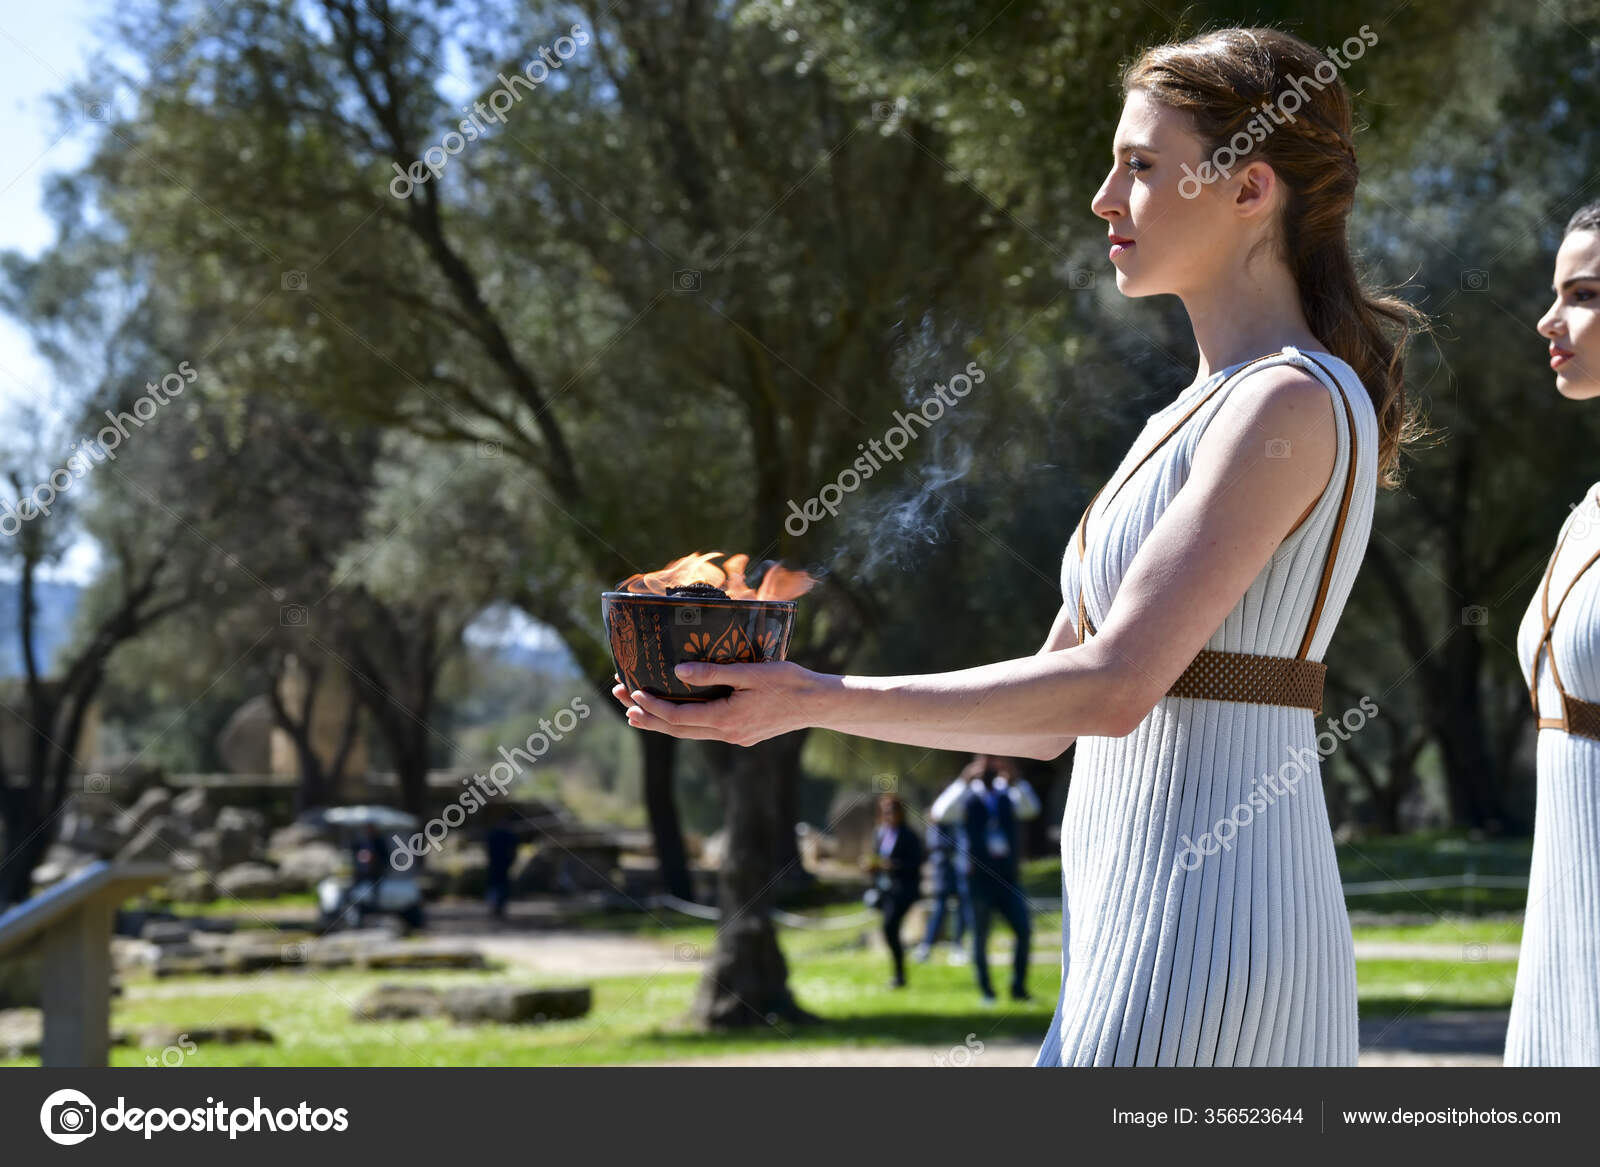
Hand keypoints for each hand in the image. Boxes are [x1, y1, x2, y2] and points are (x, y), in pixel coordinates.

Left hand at [610, 661, 821, 747]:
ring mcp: (734, 737)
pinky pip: (703, 730)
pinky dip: (682, 721)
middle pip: (676, 729)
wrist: (818, 704)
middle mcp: (727, 734)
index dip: (652, 705)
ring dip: (660, 721)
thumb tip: (678, 672)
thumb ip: (714, 673)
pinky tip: (675, 711)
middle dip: (646, 715)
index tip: (632, 690)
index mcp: (727, 720)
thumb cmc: (788, 682)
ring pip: (688, 732)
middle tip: (621, 701)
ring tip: (635, 710)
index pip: (678, 716)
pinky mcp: (741, 735)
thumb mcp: (751, 672)